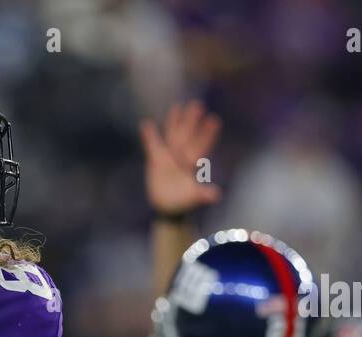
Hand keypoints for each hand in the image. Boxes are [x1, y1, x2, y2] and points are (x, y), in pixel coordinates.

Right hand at [140, 100, 222, 215]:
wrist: (167, 207)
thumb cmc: (183, 203)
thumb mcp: (193, 198)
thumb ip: (203, 195)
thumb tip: (216, 195)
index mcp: (192, 164)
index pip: (201, 146)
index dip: (207, 134)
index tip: (214, 120)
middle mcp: (182, 157)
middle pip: (188, 135)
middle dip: (192, 121)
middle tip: (198, 105)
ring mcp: (169, 157)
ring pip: (172, 135)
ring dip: (174, 122)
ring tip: (177, 106)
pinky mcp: (156, 160)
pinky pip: (152, 145)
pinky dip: (149, 136)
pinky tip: (146, 124)